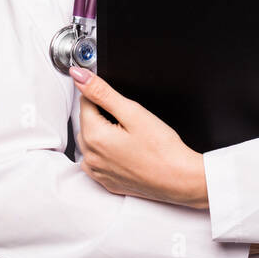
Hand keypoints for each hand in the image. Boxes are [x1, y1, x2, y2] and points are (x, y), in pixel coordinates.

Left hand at [69, 67, 207, 208]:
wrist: (179, 179)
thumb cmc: (162, 148)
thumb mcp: (133, 112)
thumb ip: (102, 92)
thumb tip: (79, 76)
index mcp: (94, 136)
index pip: (85, 102)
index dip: (101, 94)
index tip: (117, 99)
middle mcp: (91, 157)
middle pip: (86, 122)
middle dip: (101, 113)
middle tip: (128, 116)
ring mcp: (98, 172)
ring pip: (89, 141)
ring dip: (101, 132)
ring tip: (127, 133)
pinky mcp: (106, 182)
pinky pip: (95, 161)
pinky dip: (104, 152)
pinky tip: (123, 149)